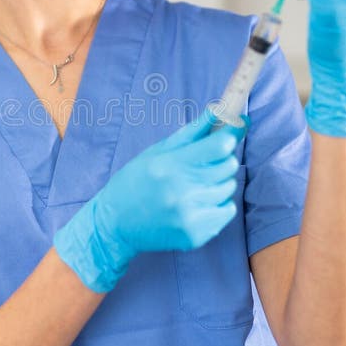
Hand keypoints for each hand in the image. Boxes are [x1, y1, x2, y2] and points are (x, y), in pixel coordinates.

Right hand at [53, 106, 246, 291]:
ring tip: (196, 185)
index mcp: (171, 166)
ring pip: (229, 188)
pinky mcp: (196, 235)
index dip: (228, 138)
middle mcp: (182, 192)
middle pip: (229, 166)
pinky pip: (227, 212)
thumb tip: (221, 110)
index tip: (227, 136)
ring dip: (219, 183)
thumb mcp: (157, 152)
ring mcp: (190, 216)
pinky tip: (198, 203)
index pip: (221, 146)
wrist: (116, 224)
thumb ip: (192, 132)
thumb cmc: (135, 181)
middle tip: (204, 163)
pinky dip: (218, 205)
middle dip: (222, 159)